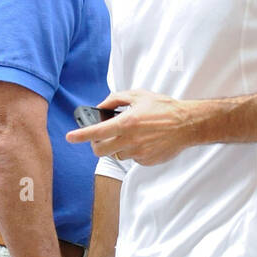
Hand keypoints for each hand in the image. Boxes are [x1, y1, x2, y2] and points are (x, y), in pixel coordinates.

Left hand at [66, 89, 199, 165]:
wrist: (187, 124)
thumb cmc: (163, 108)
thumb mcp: (138, 95)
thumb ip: (115, 99)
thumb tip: (100, 106)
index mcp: (126, 123)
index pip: (96, 132)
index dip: (79, 136)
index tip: (69, 137)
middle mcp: (130, 140)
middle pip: (101, 151)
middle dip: (96, 146)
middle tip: (99, 139)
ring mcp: (138, 153)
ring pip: (117, 155)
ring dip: (118, 147)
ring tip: (131, 135)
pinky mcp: (146, 161)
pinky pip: (133, 158)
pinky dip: (133, 151)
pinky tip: (145, 141)